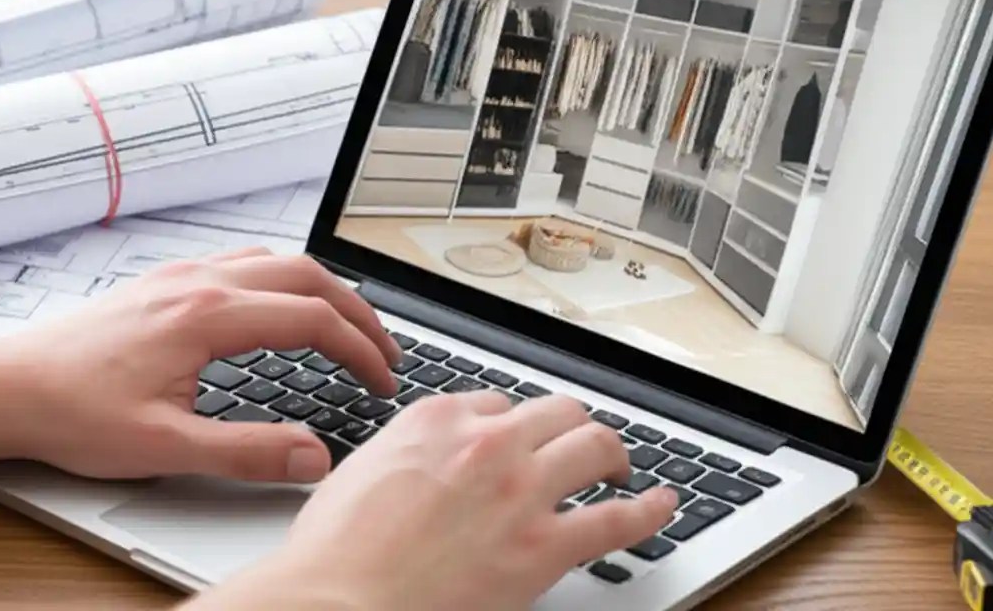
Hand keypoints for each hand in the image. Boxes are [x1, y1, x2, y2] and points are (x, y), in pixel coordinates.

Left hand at [5, 247, 400, 482]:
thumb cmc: (75, 413)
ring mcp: (184, 275)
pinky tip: (284, 307)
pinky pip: (247, 261)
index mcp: (209, 315)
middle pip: (309, 275)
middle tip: (384, 351)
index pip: (314, 319)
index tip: (380, 381)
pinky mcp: (169, 281)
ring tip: (348, 327)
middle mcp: (202, 282)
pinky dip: (286, 280)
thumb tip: (313, 457)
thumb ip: (247, 453)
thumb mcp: (166, 447)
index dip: (360, 351)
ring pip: (280, 260)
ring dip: (324, 290)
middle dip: (358, 313)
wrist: (9, 387)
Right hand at [191, 392, 677, 610]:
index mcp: (437, 420)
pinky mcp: (544, 546)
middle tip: (577, 443)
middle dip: (569, 426)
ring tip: (619, 467)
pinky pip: (618, 519)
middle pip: (555, 412)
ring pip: (593, 446)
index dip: (508, 424)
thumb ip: (407, 454)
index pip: (495, 401)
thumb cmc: (332, 554)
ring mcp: (521, 491)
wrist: (334, 603)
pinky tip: (660, 503)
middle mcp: (487, 443)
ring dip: (612, 453)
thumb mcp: (361, 472)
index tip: (513, 440)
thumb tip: (426, 461)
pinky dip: (648, 510)